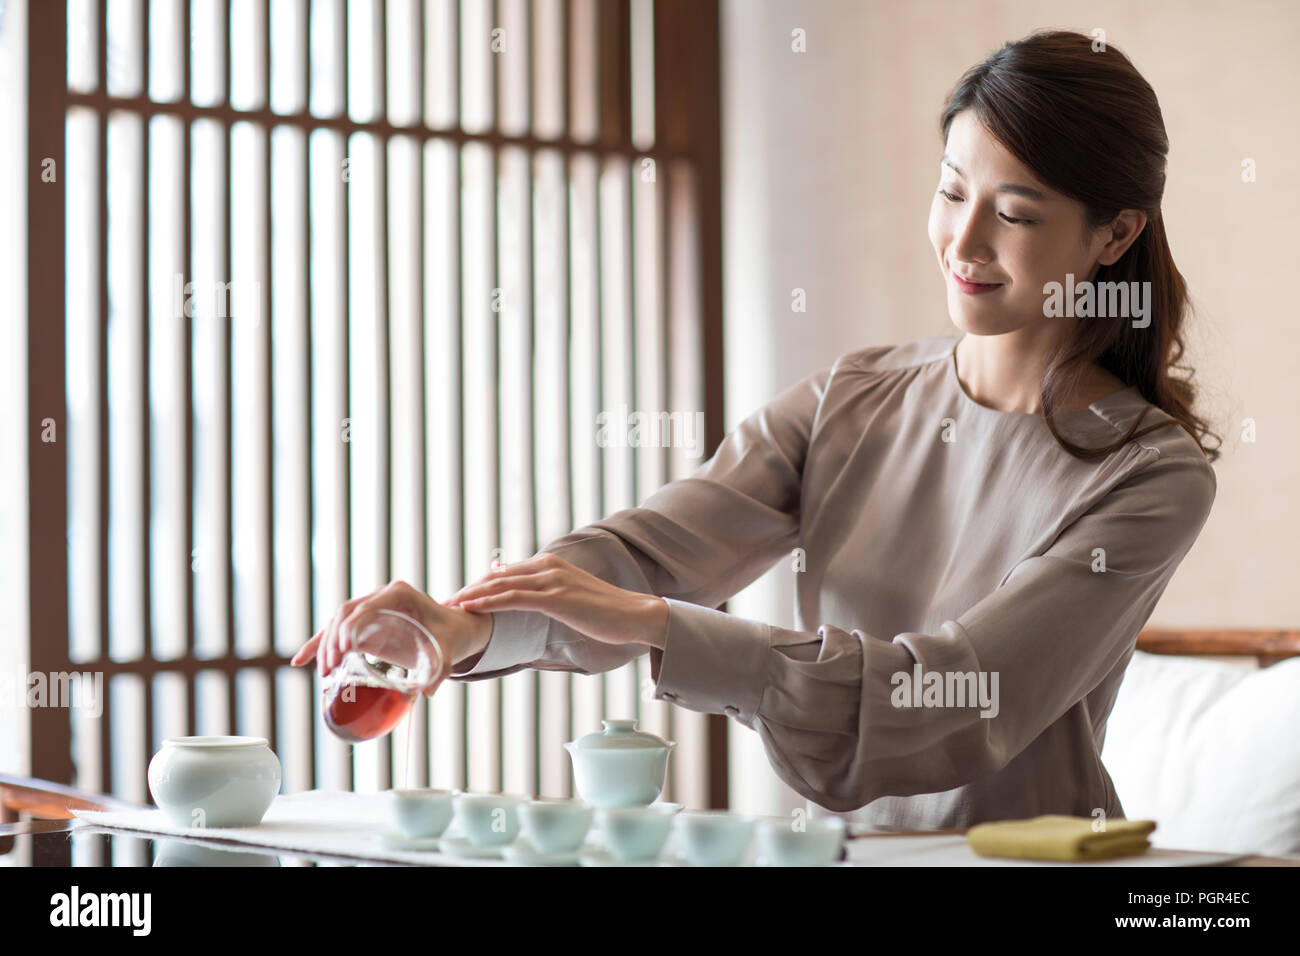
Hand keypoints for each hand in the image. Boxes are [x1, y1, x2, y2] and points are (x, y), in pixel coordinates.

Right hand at [290, 580, 493, 694]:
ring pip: (338, 622)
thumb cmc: (451, 636)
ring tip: (323, 671)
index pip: (367, 605)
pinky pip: (338, 632)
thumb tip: (427, 691)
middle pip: (346, 613)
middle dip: (334, 638)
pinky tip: (301, 661)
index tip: (344, 646)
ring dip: (325, 645)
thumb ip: (440, 669)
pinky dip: (321, 645)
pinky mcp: (365, 624)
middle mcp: (381, 597)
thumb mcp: (448, 651)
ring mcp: (371, 609)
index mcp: (398, 594)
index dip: (352, 624)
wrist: (454, 630)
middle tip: (330, 666)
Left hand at [443, 553, 669, 648]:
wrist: (635, 614)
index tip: (458, 597)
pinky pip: (513, 598)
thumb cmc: (605, 611)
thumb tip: (528, 593)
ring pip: (501, 585)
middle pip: (497, 576)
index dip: (479, 585)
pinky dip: (488, 602)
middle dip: (468, 588)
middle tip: (444, 601)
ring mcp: (552, 580)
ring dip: (471, 595)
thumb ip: (547, 591)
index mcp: (550, 564)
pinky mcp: (556, 597)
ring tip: (449, 605)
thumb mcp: (571, 596)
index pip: (505, 573)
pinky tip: (470, 607)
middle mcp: (548, 566)